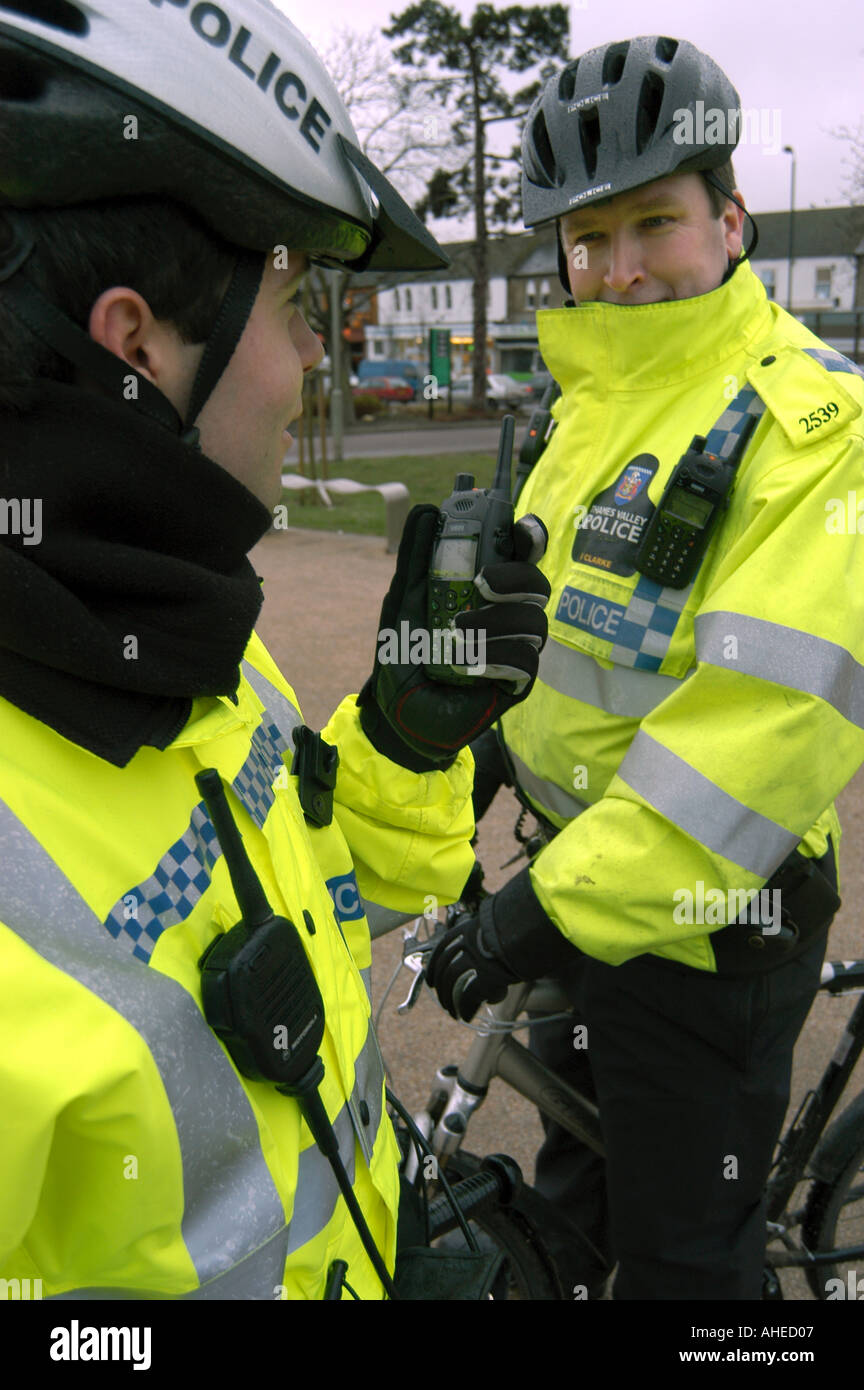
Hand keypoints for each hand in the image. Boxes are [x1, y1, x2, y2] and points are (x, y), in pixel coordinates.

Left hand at [357, 506, 549, 770]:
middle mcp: (508, 615)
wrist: (396, 710)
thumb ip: (416, 557)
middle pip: (537, 584)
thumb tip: (427, 510)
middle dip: (515, 577)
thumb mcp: (403, 600)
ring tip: (458, 631)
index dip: (530, 537)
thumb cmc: (404, 653)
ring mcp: (516, 649)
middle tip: (482, 583)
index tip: (517, 530)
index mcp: (488, 589)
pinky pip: (527, 660)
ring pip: (535, 621)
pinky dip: (498, 655)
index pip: (523, 555)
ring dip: (497, 621)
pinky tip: (467, 663)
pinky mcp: (516, 683)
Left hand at [426, 866, 577, 1021]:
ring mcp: (475, 961)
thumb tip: (496, 935)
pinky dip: (465, 1008)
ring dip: (448, 999)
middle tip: (440, 996)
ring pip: (451, 982)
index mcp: (468, 930)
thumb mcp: (498, 922)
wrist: (531, 929)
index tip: (432, 976)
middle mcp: (467, 945)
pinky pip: (469, 997)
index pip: (443, 947)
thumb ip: (490, 931)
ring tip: (451, 1010)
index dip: (434, 964)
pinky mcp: (486, 977)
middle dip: (440, 985)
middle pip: (444, 967)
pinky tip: (465, 1015)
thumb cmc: (519, 925)